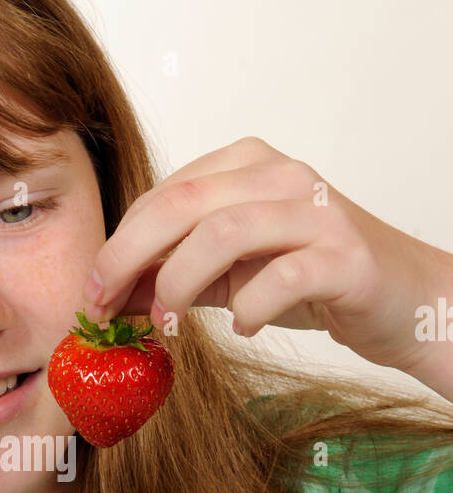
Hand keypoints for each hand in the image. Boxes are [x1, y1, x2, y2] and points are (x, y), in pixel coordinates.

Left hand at [82, 136, 452, 387]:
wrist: (403, 299)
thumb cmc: (312, 281)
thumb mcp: (230, 277)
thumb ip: (173, 277)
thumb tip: (110, 296)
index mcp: (247, 165)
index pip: (163, 195)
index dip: (118, 244)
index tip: (91, 293)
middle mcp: (282, 176)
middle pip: (182, 203)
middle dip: (129, 258)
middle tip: (104, 307)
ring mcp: (317, 212)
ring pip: (225, 233)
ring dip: (180, 283)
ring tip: (169, 325)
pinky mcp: (346, 256)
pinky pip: (282, 277)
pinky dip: (250, 307)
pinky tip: (244, 327)